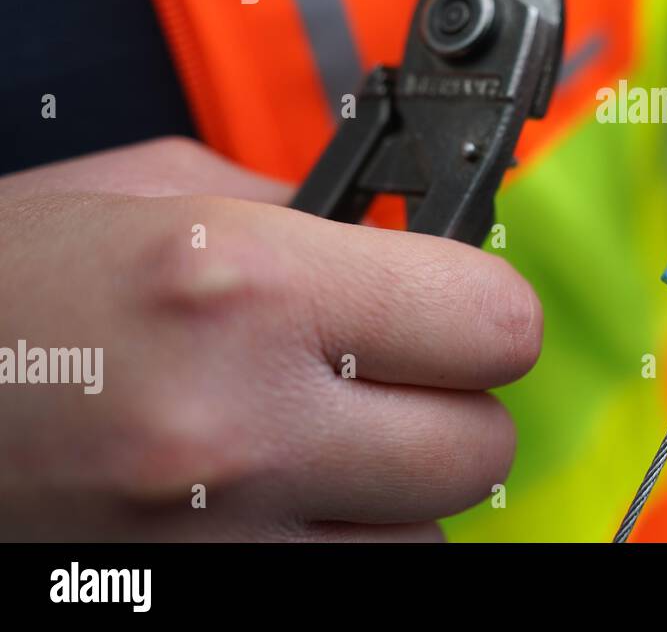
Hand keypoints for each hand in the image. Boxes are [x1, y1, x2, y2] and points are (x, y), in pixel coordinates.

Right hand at [0, 137, 540, 538]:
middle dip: (450, 406)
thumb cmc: (6, 285)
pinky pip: (347, 586)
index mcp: (243, 285)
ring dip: (393, 495)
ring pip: (422, 539)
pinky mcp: (193, 606)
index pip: (495, 321)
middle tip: (392, 378)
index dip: (486, 311)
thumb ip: (311, 217)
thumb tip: (413, 247)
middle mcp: (239, 424)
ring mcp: (216, 543)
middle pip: (478, 446)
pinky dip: (334, 547)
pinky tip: (277, 502)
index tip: (458, 308)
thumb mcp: (157, 198)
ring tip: (317, 445)